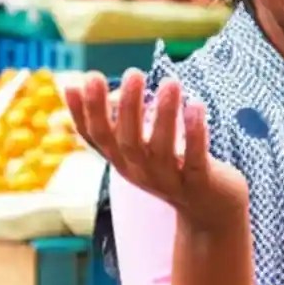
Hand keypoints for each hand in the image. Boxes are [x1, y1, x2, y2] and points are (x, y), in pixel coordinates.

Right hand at [65, 70, 249, 231]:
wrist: (208, 212)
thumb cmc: (169, 168)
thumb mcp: (135, 148)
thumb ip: (113, 121)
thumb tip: (75, 84)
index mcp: (123, 160)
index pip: (97, 136)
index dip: (88, 111)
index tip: (87, 78)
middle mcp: (140, 171)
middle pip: (127, 141)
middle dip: (128, 107)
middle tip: (133, 73)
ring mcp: (169, 179)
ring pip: (162, 149)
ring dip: (165, 115)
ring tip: (170, 82)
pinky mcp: (199, 182)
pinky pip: (195, 158)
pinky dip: (195, 133)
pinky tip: (197, 105)